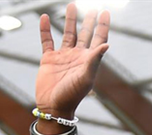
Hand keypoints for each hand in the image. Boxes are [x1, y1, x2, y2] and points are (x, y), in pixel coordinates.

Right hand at [36, 3, 109, 118]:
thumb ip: (95, 60)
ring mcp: (63, 57)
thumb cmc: (72, 96)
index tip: (105, 11)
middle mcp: (77, 56)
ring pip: (67, 34)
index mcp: (89, 60)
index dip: (102, 25)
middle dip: (88, 21)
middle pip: (84, 34)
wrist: (53, 107)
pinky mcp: (49, 59)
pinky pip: (47, 41)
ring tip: (72, 5)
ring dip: (70, 20)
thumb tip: (106, 43)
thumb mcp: (86, 77)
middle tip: (92, 7)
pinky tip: (45, 18)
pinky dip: (45, 29)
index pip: (98, 38)